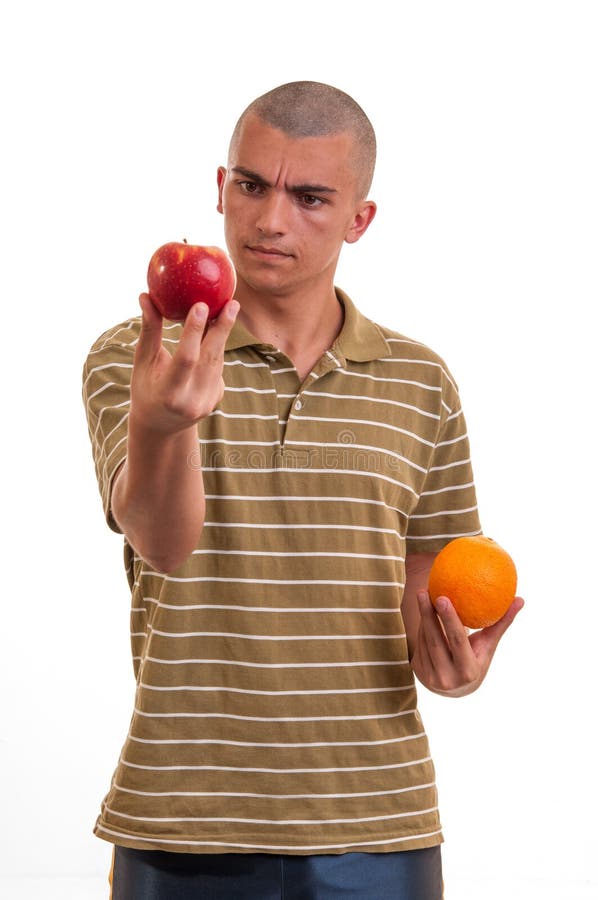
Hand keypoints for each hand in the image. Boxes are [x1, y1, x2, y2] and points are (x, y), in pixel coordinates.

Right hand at [130, 293, 238, 434]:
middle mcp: (192, 401)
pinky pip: (218, 367)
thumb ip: (149, 331)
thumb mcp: (143, 362)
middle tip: (232, 302)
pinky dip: (216, 348)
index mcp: (169, 393)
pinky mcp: (217, 398)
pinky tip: (218, 328)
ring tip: (228, 306)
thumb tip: (145, 295)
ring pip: (217, 360)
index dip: (194, 332)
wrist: (161, 426)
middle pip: (211, 358)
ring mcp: (207, 402)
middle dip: (223, 328)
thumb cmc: (145, 387)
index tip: (200, 305)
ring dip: (222, 334)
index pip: (186, 358)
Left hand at [410, 590, 523, 696]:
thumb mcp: (488, 646)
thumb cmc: (477, 658)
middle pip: (435, 640)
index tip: (442, 597)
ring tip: (423, 593)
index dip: (449, 620)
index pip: (457, 642)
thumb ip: (501, 624)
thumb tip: (520, 599)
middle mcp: (447, 677)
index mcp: (468, 671)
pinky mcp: (418, 672)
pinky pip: (418, 644)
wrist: (455, 687)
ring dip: (423, 617)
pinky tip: (422, 608)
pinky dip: (421, 626)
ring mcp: (430, 677)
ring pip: (424, 640)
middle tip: (426, 591)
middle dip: (429, 614)